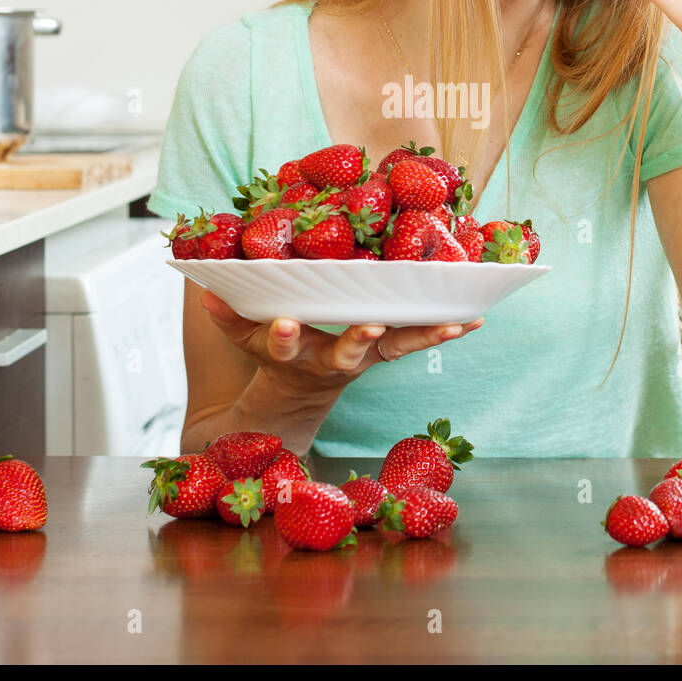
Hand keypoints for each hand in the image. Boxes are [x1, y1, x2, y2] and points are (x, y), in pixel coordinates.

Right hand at [198, 290, 483, 393]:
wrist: (302, 390)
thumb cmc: (276, 350)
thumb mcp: (245, 338)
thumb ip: (228, 316)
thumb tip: (205, 290)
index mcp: (294, 352)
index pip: (283, 344)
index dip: (283, 335)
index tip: (284, 323)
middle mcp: (333, 358)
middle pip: (348, 352)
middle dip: (358, 340)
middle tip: (372, 325)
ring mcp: (366, 355)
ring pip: (397, 348)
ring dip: (425, 336)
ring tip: (455, 324)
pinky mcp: (390, 349)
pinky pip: (420, 339)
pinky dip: (446, 329)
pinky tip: (476, 318)